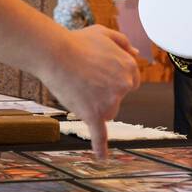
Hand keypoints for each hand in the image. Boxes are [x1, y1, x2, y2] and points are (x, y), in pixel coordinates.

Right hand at [40, 25, 139, 157]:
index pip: (130, 82)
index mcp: (130, 67)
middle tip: (85, 78)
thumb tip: (136, 53)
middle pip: (118, 98)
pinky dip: (101, 148)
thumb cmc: (77, 41)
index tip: (98, 73)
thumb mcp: (104, 33)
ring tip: (78, 88)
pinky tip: (102, 158)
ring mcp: (111, 102)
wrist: (55, 53)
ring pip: (107, 112)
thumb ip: (123, 42)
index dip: (112, 78)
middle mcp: (125, 86)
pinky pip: (100, 135)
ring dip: (95, 105)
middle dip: (104, 92)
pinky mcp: (94, 115)